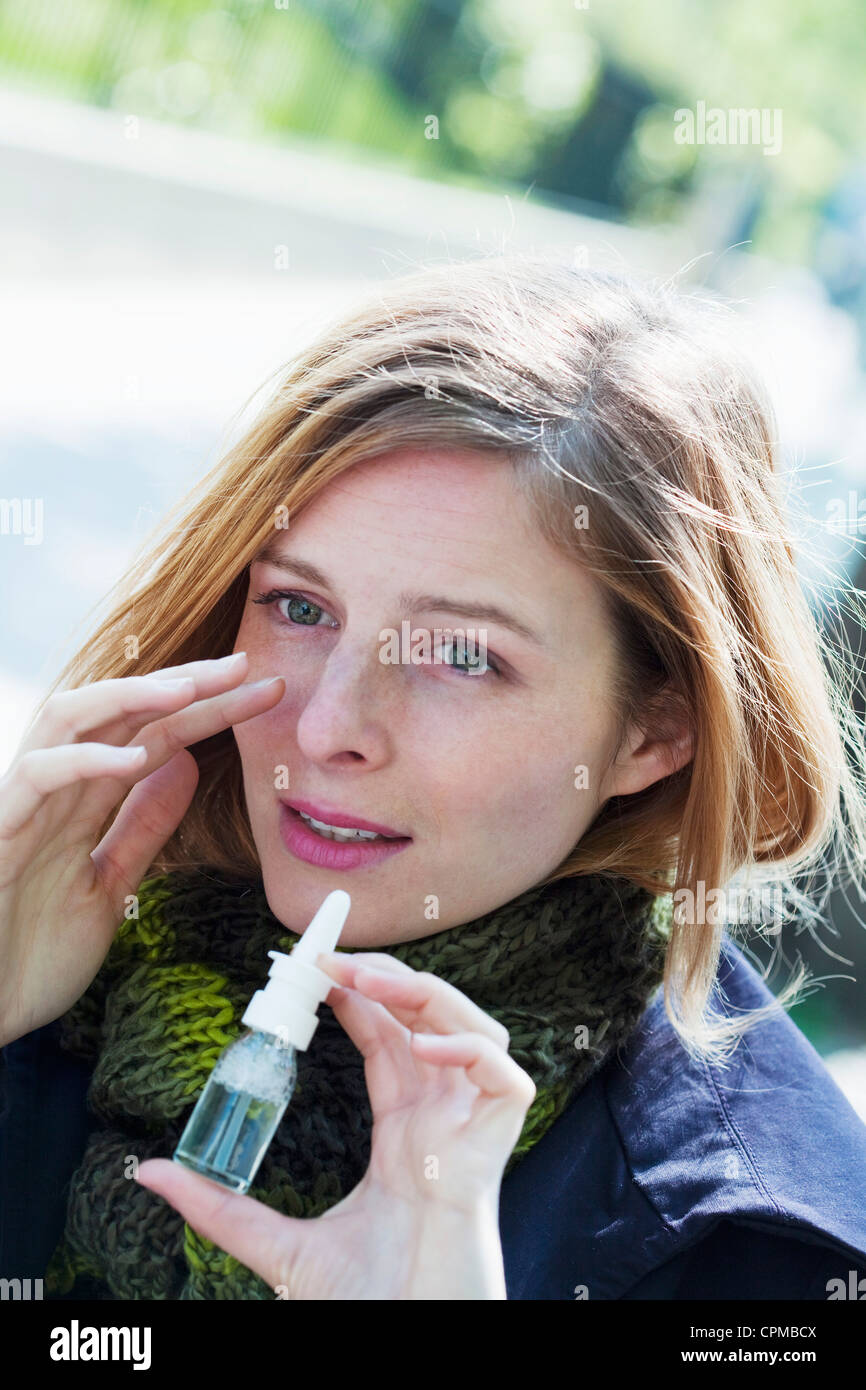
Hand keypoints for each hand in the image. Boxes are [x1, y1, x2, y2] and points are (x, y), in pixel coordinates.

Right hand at [0, 651, 283, 1045]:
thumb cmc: (29, 954)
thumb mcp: (110, 884)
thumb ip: (142, 827)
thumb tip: (187, 765)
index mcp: (83, 800)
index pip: (155, 735)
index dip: (209, 709)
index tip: (265, 691)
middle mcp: (53, 789)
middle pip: (120, 711)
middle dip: (183, 683)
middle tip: (244, 665)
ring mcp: (22, 805)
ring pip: (70, 719)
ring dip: (131, 697)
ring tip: (189, 689)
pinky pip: (38, 776)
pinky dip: (87, 760)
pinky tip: (135, 757)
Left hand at [135, 951, 536, 1299]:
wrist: (406, 1339)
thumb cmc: (364, 1303)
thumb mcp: (277, 1245)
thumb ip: (219, 1207)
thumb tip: (147, 1172)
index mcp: (403, 1133)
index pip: (390, 1039)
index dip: (360, 997)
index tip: (316, 970)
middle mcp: (442, 1120)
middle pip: (431, 1021)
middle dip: (389, 979)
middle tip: (333, 961)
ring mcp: (472, 1130)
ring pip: (475, 1030)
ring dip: (426, 995)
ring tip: (367, 982)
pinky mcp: (496, 1148)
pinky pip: (504, 1076)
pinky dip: (471, 1049)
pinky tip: (423, 1045)